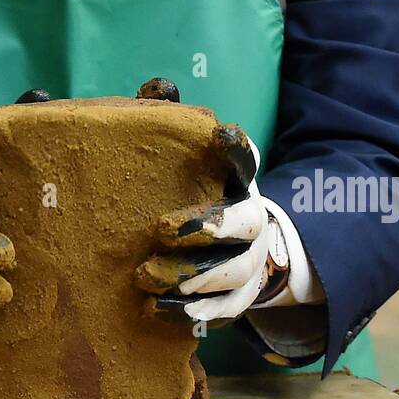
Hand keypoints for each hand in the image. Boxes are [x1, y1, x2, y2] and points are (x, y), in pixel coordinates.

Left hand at [136, 129, 288, 328]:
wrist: (229, 248)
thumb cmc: (190, 189)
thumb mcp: (179, 154)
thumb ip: (169, 118)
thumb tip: (159, 86)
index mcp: (237, 179)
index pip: (245, 159)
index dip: (236, 148)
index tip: (220, 135)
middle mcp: (252, 218)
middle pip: (245, 222)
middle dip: (209, 225)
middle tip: (161, 229)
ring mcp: (249, 261)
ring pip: (233, 271)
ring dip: (192, 275)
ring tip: (145, 276)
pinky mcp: (240, 298)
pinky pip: (224, 311)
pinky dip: (192, 312)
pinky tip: (156, 309)